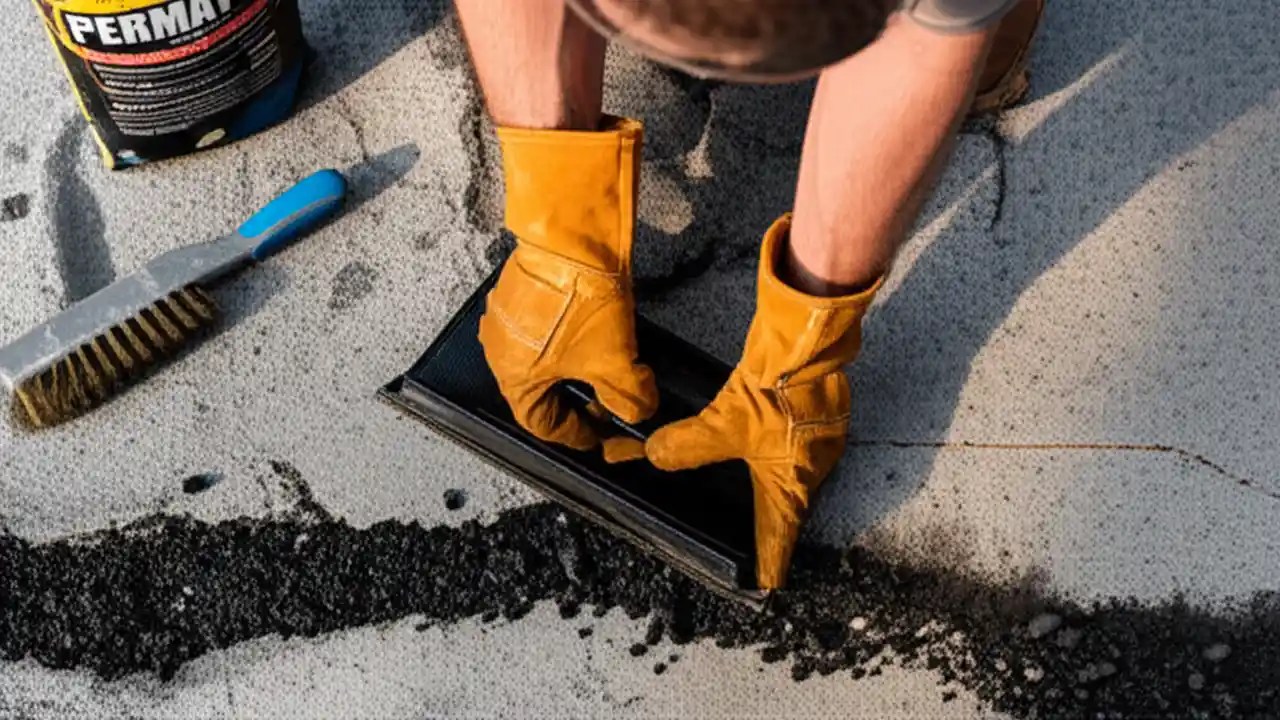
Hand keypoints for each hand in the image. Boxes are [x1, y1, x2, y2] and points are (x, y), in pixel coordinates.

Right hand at [479, 245, 656, 450]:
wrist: (573, 237)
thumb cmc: (582, 300)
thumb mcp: (615, 362)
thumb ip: (630, 400)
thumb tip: (637, 412)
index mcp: (514, 378)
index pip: (545, 425)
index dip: (579, 434)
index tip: (602, 435)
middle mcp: (500, 352)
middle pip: (540, 394)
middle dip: (576, 401)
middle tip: (606, 402)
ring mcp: (505, 319)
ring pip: (541, 361)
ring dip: (572, 371)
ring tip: (604, 367)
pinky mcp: (517, 292)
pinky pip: (540, 332)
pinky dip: (566, 342)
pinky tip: (592, 334)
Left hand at [646, 368, 850, 588]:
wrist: (810, 339)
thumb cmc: (780, 386)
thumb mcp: (726, 423)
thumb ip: (689, 445)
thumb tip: (654, 456)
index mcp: (793, 485)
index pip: (780, 537)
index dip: (771, 561)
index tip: (766, 583)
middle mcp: (812, 471)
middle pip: (790, 509)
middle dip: (771, 525)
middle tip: (760, 545)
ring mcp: (818, 443)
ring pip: (794, 478)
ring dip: (774, 489)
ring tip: (758, 502)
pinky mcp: (815, 418)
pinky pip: (797, 450)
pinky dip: (778, 458)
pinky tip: (763, 451)